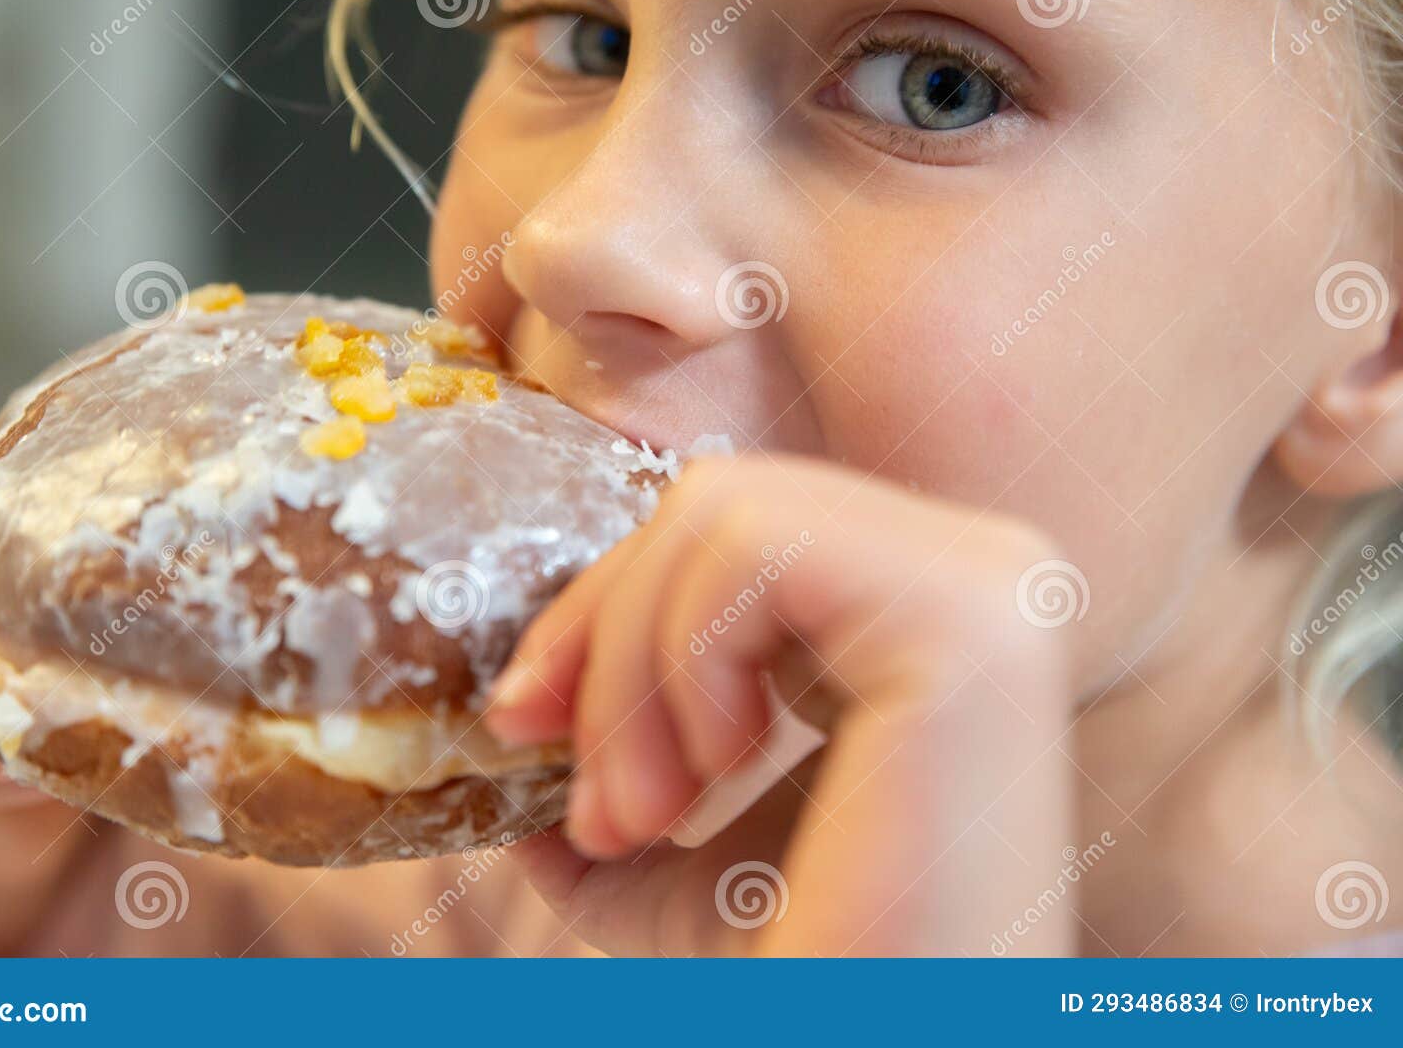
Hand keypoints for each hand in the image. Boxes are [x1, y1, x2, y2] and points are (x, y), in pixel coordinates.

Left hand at [487, 455, 1074, 955]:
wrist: (874, 1042)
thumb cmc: (802, 975)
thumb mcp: (674, 866)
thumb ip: (605, 776)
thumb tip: (511, 725)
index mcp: (924, 612)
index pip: (733, 527)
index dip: (605, 605)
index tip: (519, 722)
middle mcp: (976, 577)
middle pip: (716, 504)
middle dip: (604, 641)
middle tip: (592, 803)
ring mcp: (988, 586)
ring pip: (719, 511)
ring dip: (632, 670)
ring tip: (644, 813)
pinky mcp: (966, 618)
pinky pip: (752, 545)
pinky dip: (682, 656)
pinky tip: (722, 767)